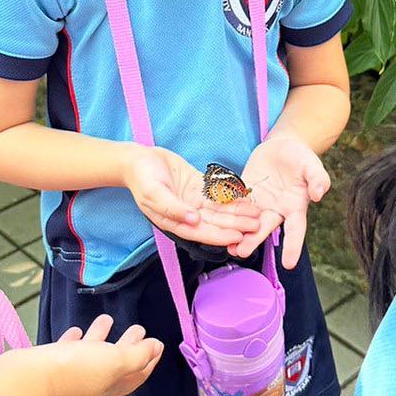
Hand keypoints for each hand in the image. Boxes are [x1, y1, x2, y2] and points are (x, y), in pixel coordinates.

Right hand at [41, 315, 162, 395]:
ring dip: (101, 339)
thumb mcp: (114, 362)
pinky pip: (68, 353)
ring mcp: (70, 378)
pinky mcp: (51, 369)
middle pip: (116, 364)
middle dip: (129, 346)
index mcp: (111, 387)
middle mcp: (92, 385)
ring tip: (107, 319)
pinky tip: (75, 330)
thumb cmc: (75, 372)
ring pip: (91, 356)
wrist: (28, 383)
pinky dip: (75, 341)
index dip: (149, 360)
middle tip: (138, 328)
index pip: (137, 374)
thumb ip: (137, 355)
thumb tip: (157, 347)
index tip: (158, 344)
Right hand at [123, 144, 260, 247]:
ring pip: (220, 210)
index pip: (200, 232)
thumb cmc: (142, 176)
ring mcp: (194, 201)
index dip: (219, 235)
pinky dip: (232, 197)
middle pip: (215, 223)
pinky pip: (218, 195)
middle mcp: (187, 214)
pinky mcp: (199, 188)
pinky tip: (247, 198)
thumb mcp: (153, 192)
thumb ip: (172, 208)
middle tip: (256, 226)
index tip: (237, 236)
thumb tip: (193, 221)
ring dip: (238, 212)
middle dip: (236, 225)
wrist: (137, 159)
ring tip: (258, 213)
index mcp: (174, 221)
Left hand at [228, 135, 329, 268]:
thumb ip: (318, 179)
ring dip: (237, 233)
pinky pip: (235, 204)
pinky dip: (226, 213)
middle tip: (242, 252)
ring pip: (247, 221)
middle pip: (264, 228)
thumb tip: (319, 194)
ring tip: (226, 245)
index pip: (295, 230)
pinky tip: (215, 221)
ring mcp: (259, 203)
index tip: (289, 264)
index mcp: (294, 207)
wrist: (282, 147)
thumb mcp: (312, 165)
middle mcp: (275, 210)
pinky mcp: (245, 193)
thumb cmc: (301, 157)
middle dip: (253, 240)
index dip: (293, 247)